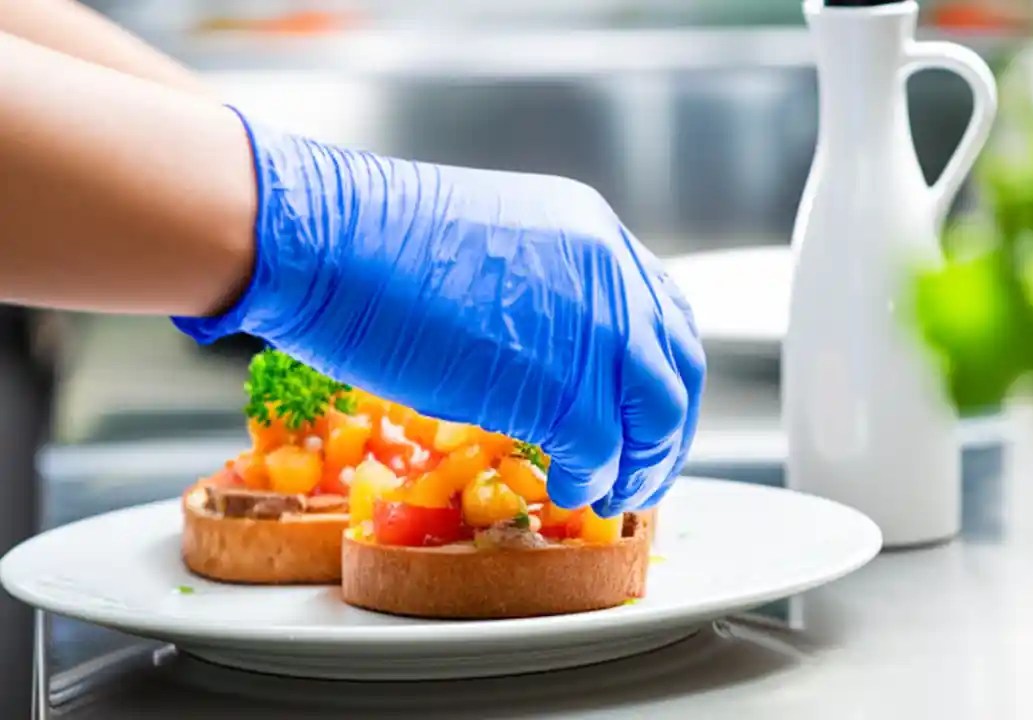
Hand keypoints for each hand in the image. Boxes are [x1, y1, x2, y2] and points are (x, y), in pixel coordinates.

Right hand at [175, 108, 704, 514]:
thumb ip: (540, 294)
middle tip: (642, 469)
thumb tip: (545, 354)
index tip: (647, 409)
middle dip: (666, 430)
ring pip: (658, 415)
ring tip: (612, 492)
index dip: (662, 372)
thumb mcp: (489, 249)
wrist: (323, 238)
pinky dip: (594, 480)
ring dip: (641, 464)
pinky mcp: (559, 384)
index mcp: (593, 234)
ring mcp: (592, 327)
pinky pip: (603, 450)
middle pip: (677, 368)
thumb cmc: (372, 241)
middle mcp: (610, 274)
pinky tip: (570, 491)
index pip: (664, 314)